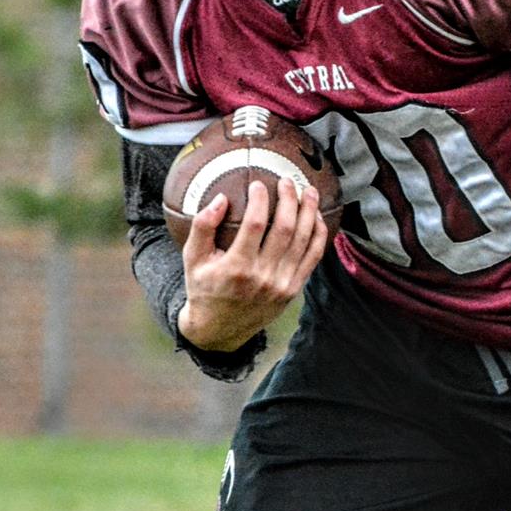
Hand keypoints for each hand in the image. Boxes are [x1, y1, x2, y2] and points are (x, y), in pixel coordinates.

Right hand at [180, 177, 328, 350]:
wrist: (219, 329)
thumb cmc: (203, 288)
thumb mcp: (192, 259)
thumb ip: (202, 227)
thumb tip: (221, 198)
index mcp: (236, 267)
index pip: (254, 225)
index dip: (260, 200)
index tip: (259, 184)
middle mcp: (263, 277)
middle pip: (285, 229)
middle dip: (289, 199)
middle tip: (287, 181)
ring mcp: (282, 284)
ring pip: (303, 240)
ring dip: (309, 212)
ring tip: (309, 191)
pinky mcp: (294, 289)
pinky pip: (313, 257)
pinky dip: (318, 234)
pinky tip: (316, 216)